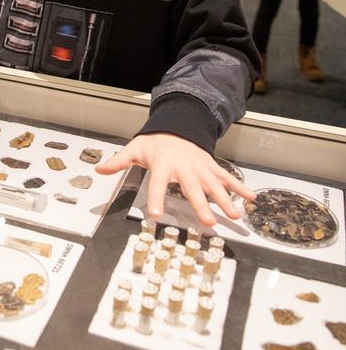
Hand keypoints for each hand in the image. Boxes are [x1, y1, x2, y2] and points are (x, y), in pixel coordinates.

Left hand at [95, 132, 255, 226]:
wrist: (176, 126)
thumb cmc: (154, 142)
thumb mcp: (134, 149)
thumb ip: (118, 162)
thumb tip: (98, 169)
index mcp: (162, 165)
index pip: (157, 183)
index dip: (155, 198)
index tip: (154, 214)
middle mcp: (183, 167)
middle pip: (192, 188)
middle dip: (201, 205)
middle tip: (208, 223)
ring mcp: (200, 167)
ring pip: (214, 184)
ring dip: (226, 200)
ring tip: (235, 216)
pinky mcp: (211, 166)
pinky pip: (227, 177)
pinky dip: (240, 188)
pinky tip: (252, 199)